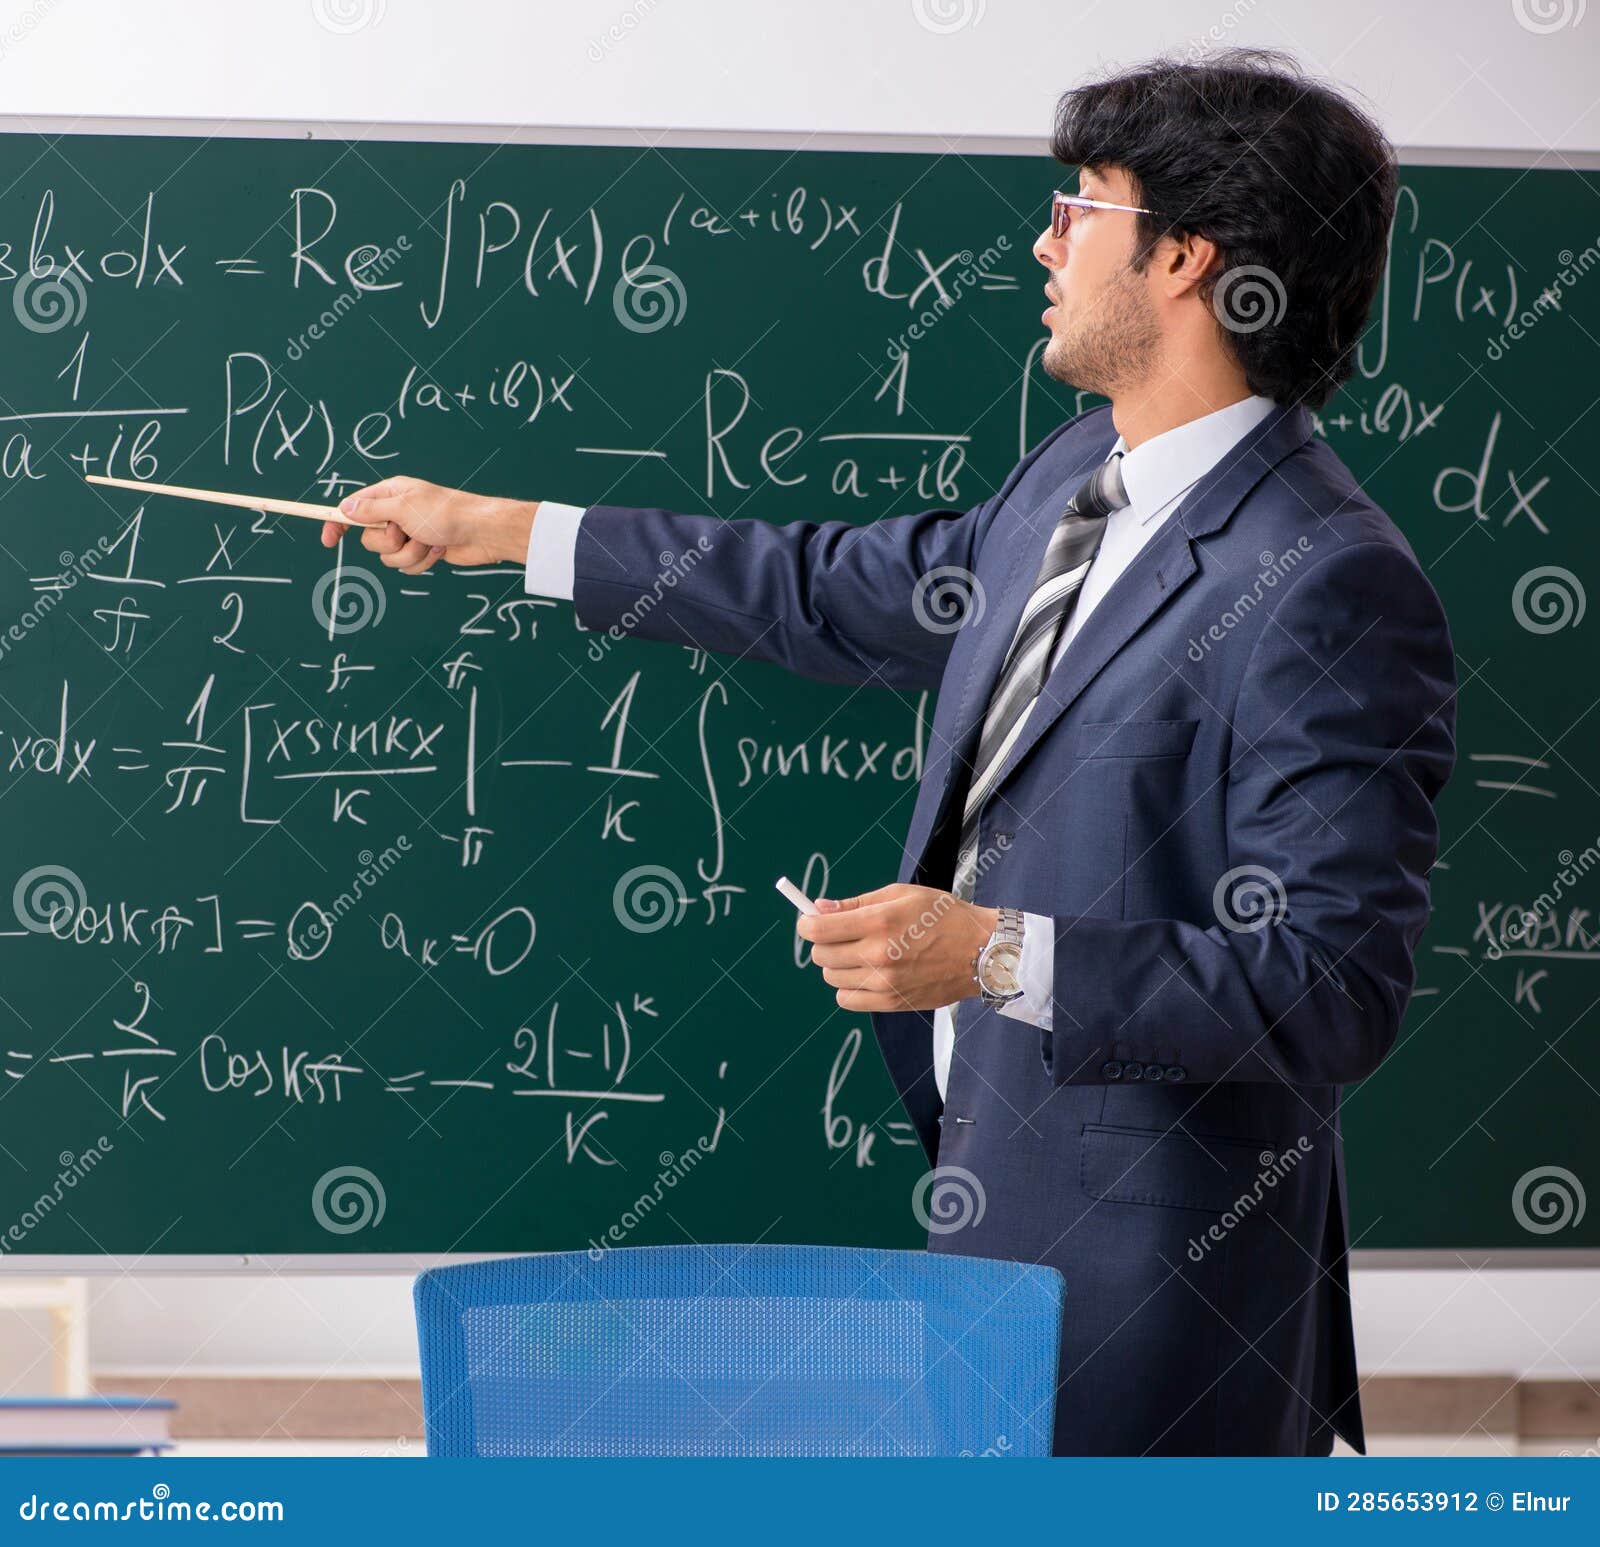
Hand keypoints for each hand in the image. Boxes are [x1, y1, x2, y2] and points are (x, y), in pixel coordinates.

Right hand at [318, 476, 537, 575]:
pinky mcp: (422, 551)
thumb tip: (345, 507)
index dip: (337, 522)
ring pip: (390, 557)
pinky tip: (439, 550)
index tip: (327, 541)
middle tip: (406, 532)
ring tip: (430, 541)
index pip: (353, 508)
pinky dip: (423, 561)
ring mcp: (410, 534)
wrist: (481, 532)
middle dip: (388, 543)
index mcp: (389, 494)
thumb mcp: (403, 507)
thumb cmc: (446, 512)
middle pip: (371, 540)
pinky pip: (408, 566)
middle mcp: (397, 513)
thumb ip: (371, 509)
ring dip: (410, 554)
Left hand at [796, 883, 997, 1012]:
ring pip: (831, 978)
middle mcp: (879, 954)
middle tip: (841, 935)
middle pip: (821, 955)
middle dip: (824, 942)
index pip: (818, 929)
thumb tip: (818, 908)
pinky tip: (866, 974)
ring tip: (860, 954)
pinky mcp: (892, 1002)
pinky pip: (847, 1000)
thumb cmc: (943, 916)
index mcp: (879, 922)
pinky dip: (849, 987)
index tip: (810, 920)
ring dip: (837, 965)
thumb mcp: (901, 895)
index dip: (806, 923)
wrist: (981, 951)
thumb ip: (856, 903)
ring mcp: (885, 982)